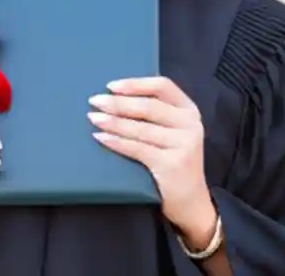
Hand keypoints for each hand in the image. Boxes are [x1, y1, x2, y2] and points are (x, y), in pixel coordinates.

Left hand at [89, 77, 217, 244]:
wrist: (191, 201)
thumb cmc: (174, 159)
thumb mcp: (173, 131)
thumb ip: (155, 113)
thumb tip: (115, 96)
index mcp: (189, 109)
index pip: (162, 86)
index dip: (135, 84)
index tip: (111, 86)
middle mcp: (190, 124)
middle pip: (149, 106)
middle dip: (119, 103)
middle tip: (94, 101)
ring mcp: (183, 144)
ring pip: (141, 128)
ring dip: (114, 122)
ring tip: (93, 118)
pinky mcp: (172, 164)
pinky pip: (138, 149)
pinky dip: (117, 142)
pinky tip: (102, 138)